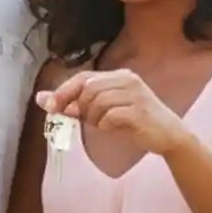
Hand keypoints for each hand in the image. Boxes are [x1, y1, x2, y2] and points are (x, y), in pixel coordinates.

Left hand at [36, 70, 188, 154]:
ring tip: (104, 125)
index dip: (64, 91)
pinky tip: (114, 128)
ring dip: (94, 118)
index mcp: (119, 76)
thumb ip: (76, 105)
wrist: (169, 136)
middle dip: (79, 107)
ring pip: (97, 102)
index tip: (49, 106)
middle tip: (85, 120)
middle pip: (88, 88)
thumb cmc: (134, 123)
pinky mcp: (139, 111)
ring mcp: (135, 94)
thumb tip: (43, 99)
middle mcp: (127, 80)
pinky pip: (110, 117)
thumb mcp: (104, 112)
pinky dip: (105, 125)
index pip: (83, 77)